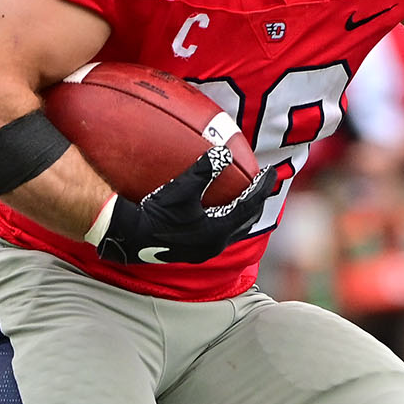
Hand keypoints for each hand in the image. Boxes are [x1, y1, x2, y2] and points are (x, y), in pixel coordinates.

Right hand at [86, 147, 277, 263]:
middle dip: (256, 202)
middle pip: (246, 221)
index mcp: (219, 230)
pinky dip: (225, 220)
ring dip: (241, 213)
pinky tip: (216, 212)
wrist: (130, 237)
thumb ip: (204, 170)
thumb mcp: (182, 188)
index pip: (250, 205)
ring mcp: (204, 250)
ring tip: (243, 197)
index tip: (272, 172)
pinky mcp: (191, 251)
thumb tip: (223, 152)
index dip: (262, 187)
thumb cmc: (157, 212)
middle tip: (261, 184)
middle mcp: (216, 244)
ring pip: (233, 230)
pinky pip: (218, 234)